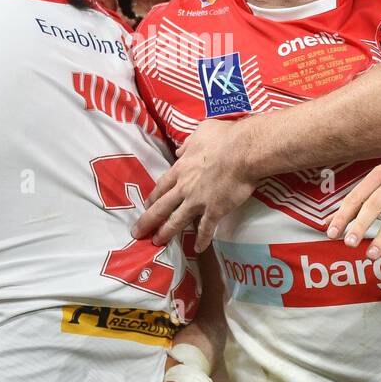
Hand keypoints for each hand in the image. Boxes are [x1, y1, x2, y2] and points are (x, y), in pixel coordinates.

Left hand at [133, 118, 256, 250]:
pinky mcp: (214, 210)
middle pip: (161, 206)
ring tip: (157, 242)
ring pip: (177, 220)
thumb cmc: (224, 137)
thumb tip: (179, 151)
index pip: (162, 185)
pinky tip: (198, 249)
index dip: (153, 196)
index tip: (146, 204)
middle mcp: (184, 186)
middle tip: (137, 232)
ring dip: (166, 232)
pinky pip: (206, 228)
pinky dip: (202, 240)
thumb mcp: (201, 132)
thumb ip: (188, 144)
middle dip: (148, 220)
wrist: (243, 151)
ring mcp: (198, 200)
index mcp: (181, 168)